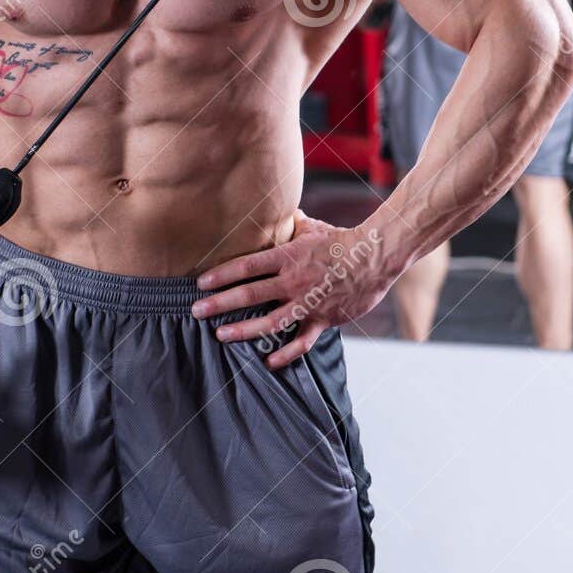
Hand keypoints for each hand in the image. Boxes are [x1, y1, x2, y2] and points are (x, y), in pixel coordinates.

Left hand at [190, 210, 387, 367]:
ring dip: (243, 330)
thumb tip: (282, 211)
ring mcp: (307, 303)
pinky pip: (301, 342)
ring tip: (221, 334)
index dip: (221, 275)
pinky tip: (268, 362)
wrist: (376, 258)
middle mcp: (294, 281)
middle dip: (219, 304)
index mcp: (288, 257)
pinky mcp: (323, 319)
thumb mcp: (313, 227)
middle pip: (249, 294)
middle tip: (196, 311)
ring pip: (269, 322)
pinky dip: (285, 354)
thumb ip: (292, 224)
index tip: (201, 283)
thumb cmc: (342, 241)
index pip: (247, 266)